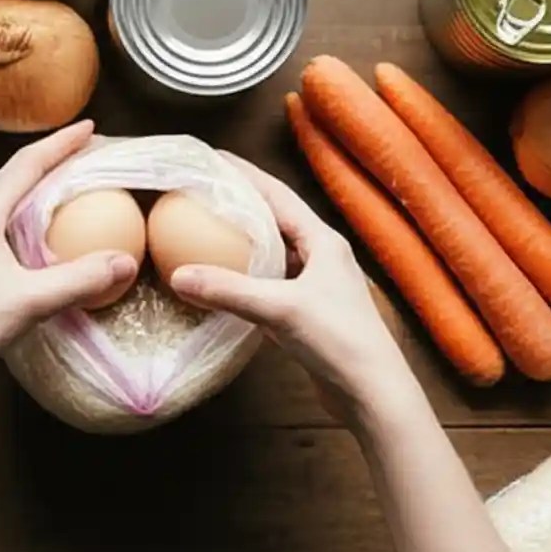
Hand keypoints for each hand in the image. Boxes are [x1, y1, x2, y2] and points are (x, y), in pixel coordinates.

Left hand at [0, 121, 137, 383]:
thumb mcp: (32, 302)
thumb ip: (81, 279)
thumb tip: (124, 262)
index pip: (26, 165)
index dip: (60, 144)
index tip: (88, 128)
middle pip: (6, 177)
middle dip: (44, 163)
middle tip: (77, 156)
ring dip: (23, 189)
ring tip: (52, 190)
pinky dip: (6, 215)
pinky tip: (18, 235)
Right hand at [169, 156, 421, 419]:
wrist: (372, 393)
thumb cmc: (339, 341)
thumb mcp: (280, 309)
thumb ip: (229, 290)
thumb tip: (178, 276)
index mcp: (323, 242)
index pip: (279, 195)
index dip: (246, 174)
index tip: (214, 157)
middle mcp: (322, 257)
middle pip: (275, 220)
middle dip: (241, 204)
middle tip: (203, 192)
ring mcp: (316, 287)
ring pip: (273, 254)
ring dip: (243, 242)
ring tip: (206, 231)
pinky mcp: (308, 314)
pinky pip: (269, 285)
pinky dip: (245, 278)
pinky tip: (222, 283)